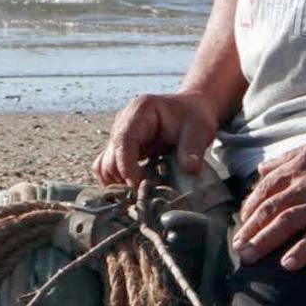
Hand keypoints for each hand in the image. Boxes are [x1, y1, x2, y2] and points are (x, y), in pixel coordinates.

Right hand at [93, 88, 222, 191]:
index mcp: (139, 111)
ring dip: (120, 184)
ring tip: (143, 194)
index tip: (140, 186)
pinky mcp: (123, 149)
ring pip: (105, 166)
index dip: (127, 168)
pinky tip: (139, 189)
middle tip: (147, 195)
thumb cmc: (193, 115)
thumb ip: (193, 148)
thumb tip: (190, 169)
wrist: (192, 109)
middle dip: (124, 180)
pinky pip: (111, 169)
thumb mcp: (200, 128)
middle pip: (110, 157)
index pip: (123, 141)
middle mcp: (123, 122)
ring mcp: (120, 136)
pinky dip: (121, 183)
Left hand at [234, 133, 305, 269]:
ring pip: (288, 222)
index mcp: (300, 166)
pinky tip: (288, 264)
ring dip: (267, 241)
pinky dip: (303, 250)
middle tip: (239, 249)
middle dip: (251, 230)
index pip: (265, 190)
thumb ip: (287, 159)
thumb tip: (262, 170)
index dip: (250, 210)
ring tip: (252, 258)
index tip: (242, 226)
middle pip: (271, 209)